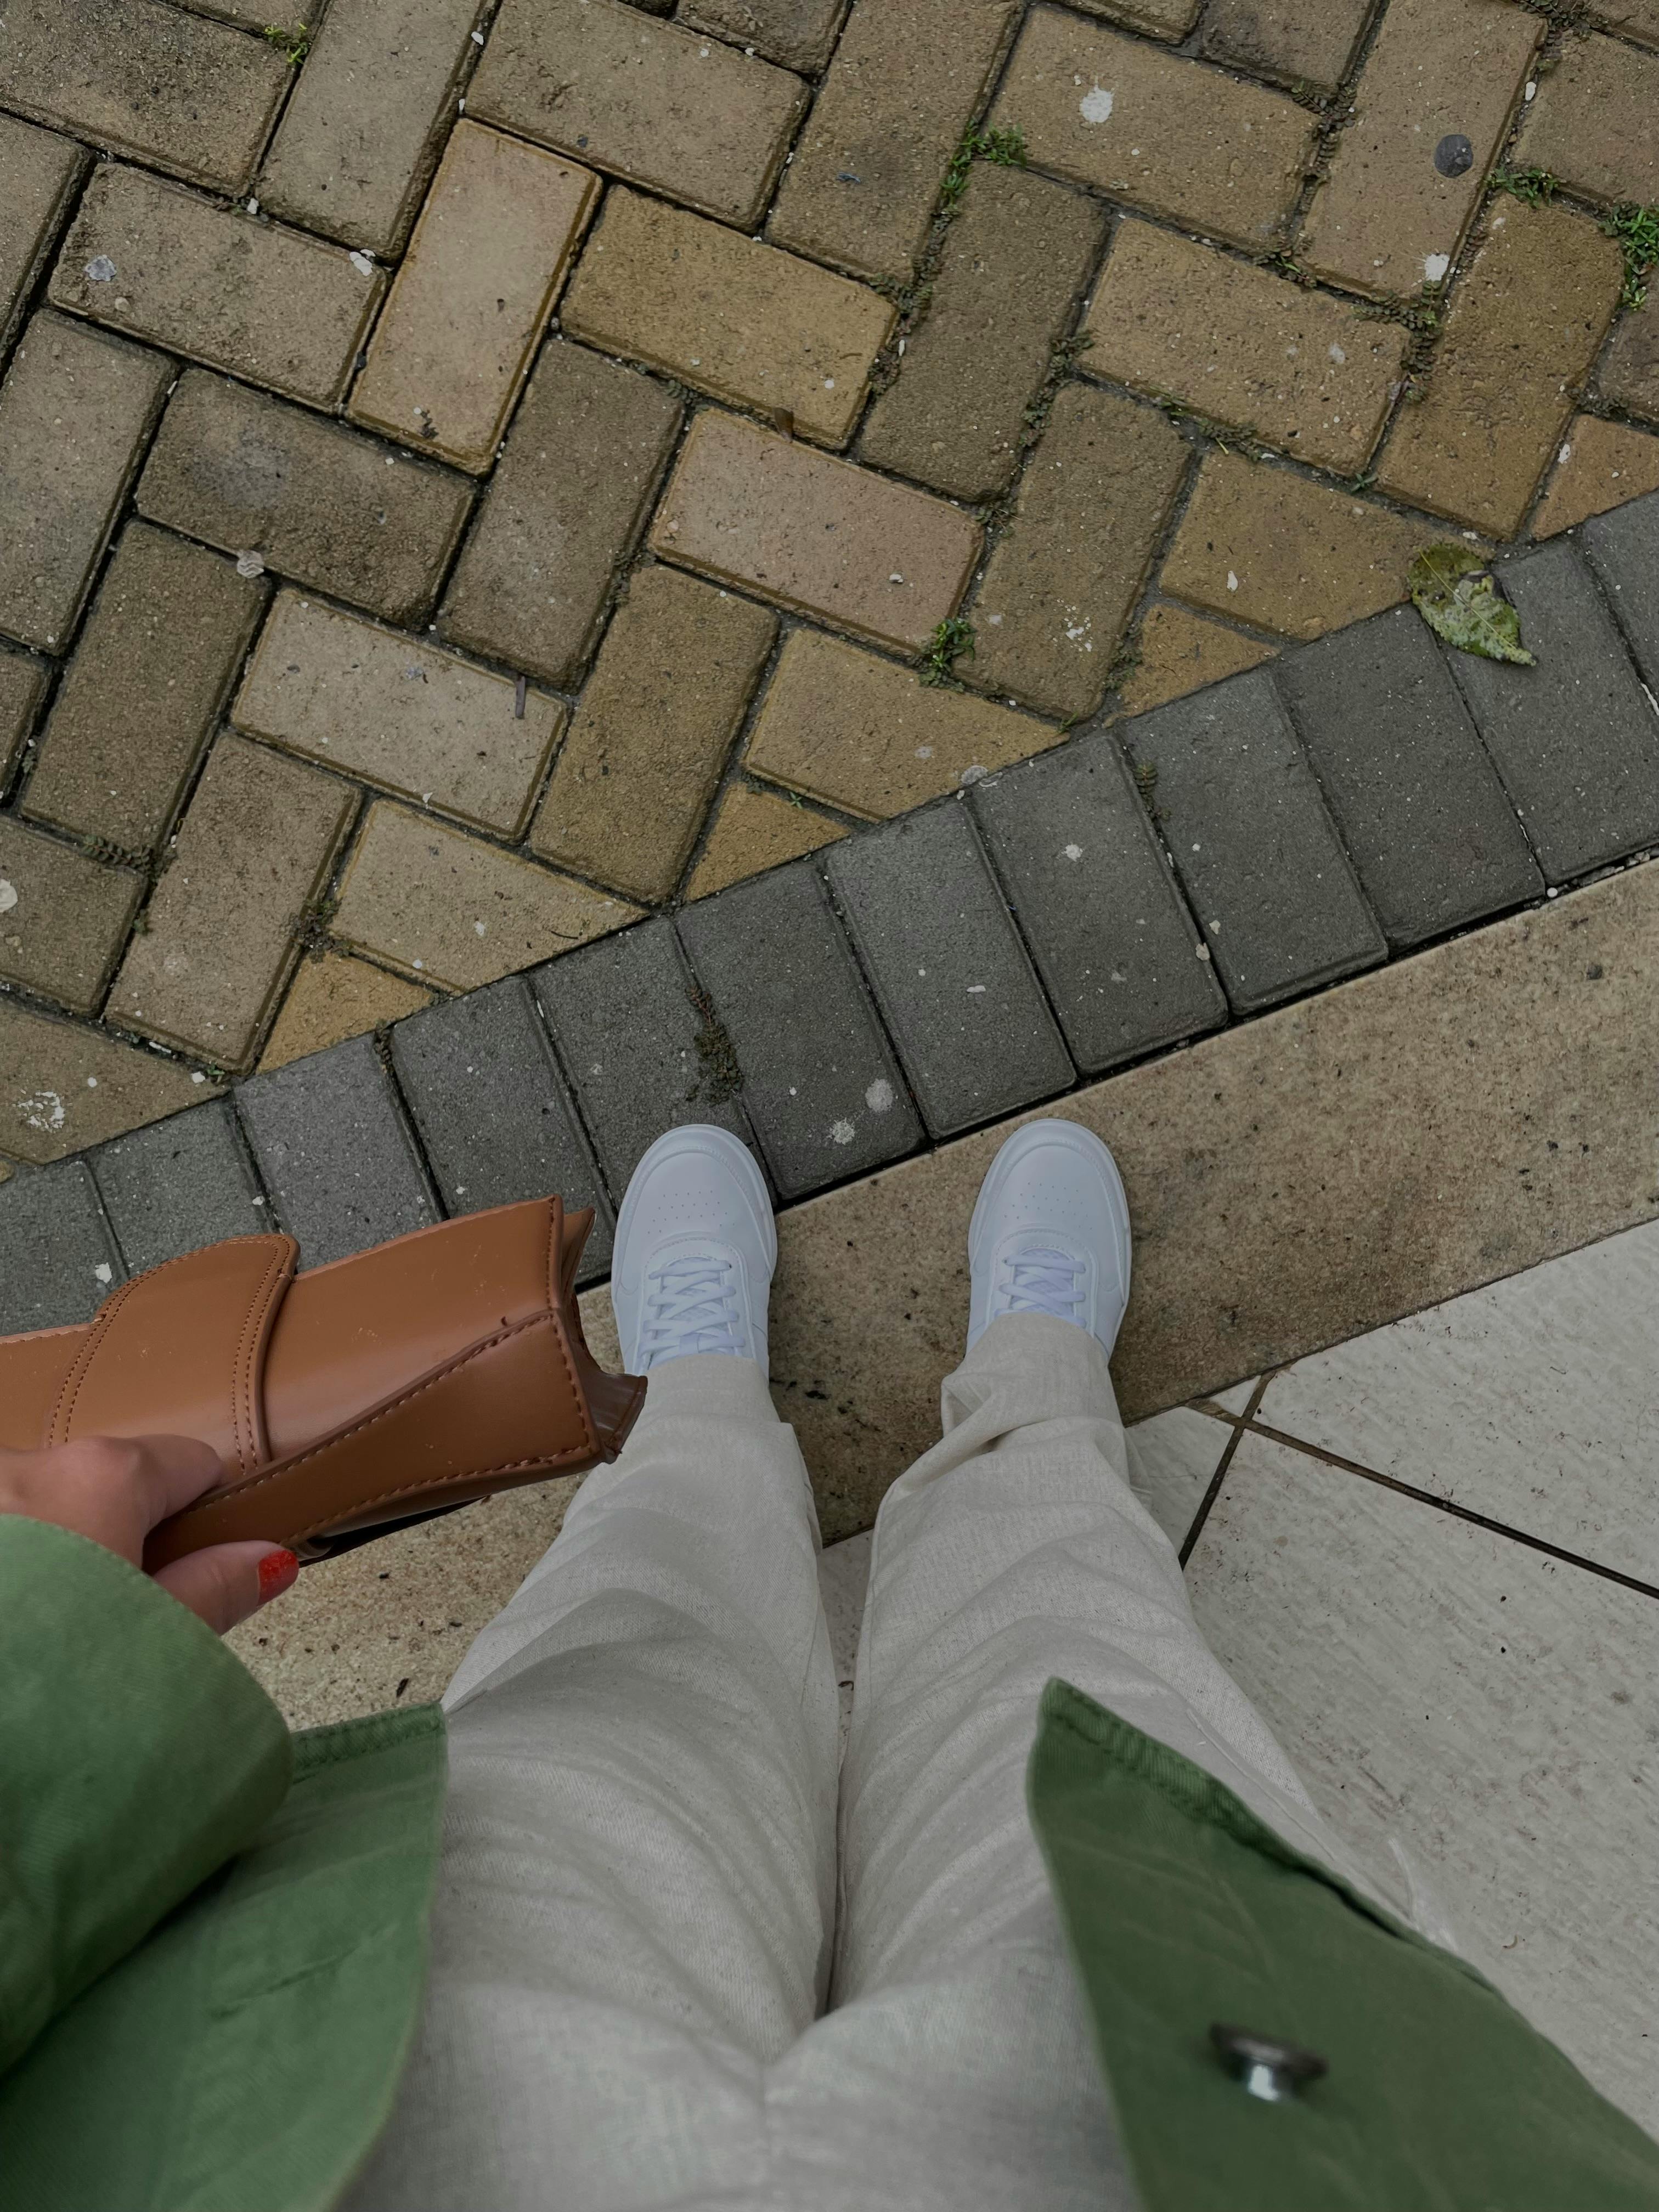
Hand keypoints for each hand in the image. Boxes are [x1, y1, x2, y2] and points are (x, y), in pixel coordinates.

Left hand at [0, 1436, 297, 1633]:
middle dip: (99, 1546)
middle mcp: (18, 1462)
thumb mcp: (151, 1653)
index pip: (189, 1465)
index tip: (188, 1576)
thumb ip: (213, 1591)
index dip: (199, 1523)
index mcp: (98, 1476)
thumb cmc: (36, 1700)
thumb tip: (267, 1558)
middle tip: (95, 1631)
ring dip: (31, 1560)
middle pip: (92, 1489)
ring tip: (23, 1647)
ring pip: (22, 1514)